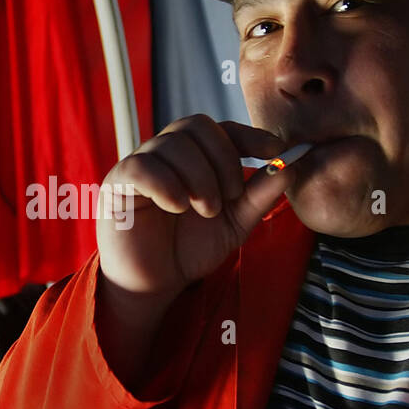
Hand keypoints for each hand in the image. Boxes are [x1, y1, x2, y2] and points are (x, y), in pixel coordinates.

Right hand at [96, 115, 289, 302]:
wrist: (152, 283)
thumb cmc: (188, 249)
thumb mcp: (234, 224)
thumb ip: (259, 196)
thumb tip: (290, 166)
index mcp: (195, 158)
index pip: (221, 128)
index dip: (249, 134)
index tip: (275, 150)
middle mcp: (167, 154)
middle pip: (197, 125)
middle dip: (223, 159)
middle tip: (229, 198)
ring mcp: (140, 165)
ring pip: (173, 144)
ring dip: (199, 178)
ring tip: (205, 211)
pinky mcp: (118, 184)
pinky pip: (141, 167)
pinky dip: (166, 184)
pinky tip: (176, 207)